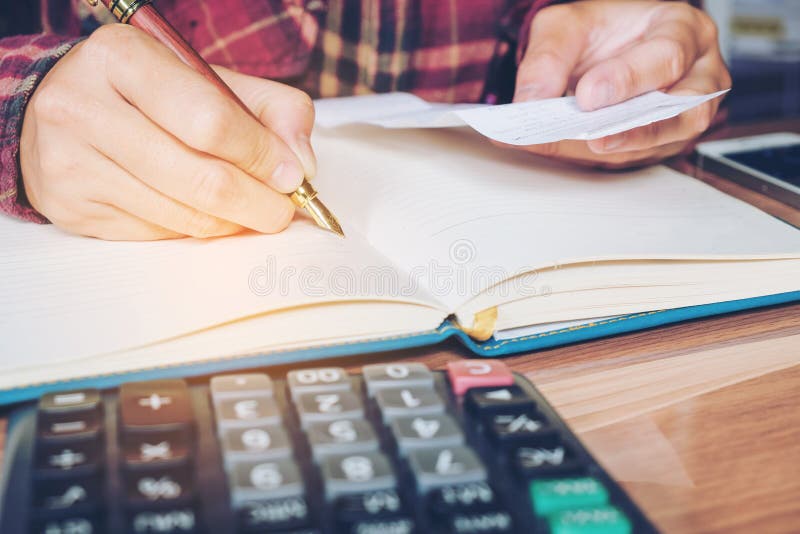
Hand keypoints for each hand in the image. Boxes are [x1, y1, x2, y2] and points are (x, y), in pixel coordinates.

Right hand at [20, 24, 315, 239]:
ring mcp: (71, 162)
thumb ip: (270, 108)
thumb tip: (301, 165)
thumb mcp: (208, 79)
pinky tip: (202, 213)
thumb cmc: (149, 94)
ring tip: (250, 212)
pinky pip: (158, 235)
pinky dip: (194, 230)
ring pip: (183, 216)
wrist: (64, 110)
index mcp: (123, 57)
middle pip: (201, 178)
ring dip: (232, 223)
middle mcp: (84, 107)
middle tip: (283, 211)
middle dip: (258, 203)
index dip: (262, 156)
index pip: (211, 120)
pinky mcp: (72, 208)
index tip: (293, 176)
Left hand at [512, 0, 730, 168]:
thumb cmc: (599, 32)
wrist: (605, 49)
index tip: (588, 96)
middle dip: (632, 125)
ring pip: (666, 139)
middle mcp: (697, 72)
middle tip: (590, 135)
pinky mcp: (667, 141)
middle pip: (682, 106)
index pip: (667, 55)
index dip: (628, 79)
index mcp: (682, 29)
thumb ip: (548, 56)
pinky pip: (642, 155)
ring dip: (619, 148)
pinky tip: (568, 150)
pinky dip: (603, 156)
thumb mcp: (567, 25)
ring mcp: (687, 111)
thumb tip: (530, 101)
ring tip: (575, 147)